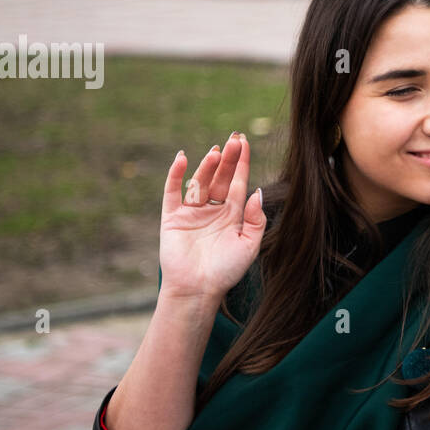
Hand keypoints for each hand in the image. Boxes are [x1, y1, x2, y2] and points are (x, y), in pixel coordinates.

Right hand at [159, 132, 265, 302]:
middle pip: (220, 178)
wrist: (198, 290)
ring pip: (200, 182)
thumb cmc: (226, 272)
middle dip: (228, 159)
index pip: (238, 183)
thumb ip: (255, 220)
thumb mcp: (249, 246)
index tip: (245, 143)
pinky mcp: (172, 217)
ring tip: (217, 152)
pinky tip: (182, 158)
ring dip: (207, 166)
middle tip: (234, 139)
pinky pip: (173, 191)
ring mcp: (192, 212)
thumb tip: (257, 192)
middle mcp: (212, 210)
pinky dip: (176, 175)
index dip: (242, 164)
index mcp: (232, 215)